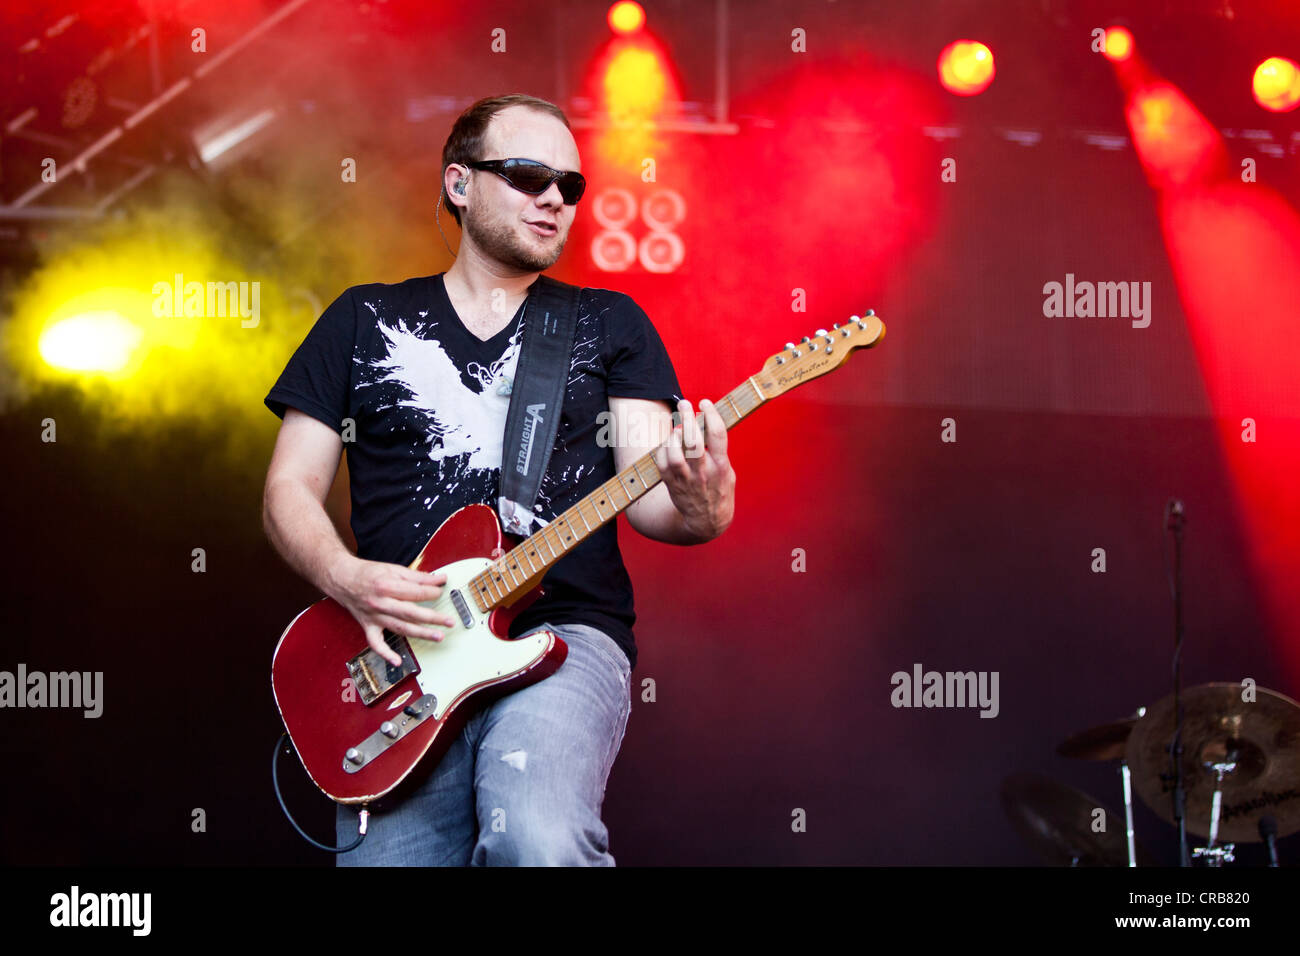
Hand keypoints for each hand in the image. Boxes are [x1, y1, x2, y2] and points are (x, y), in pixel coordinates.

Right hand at [326, 555, 457, 665]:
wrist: (342, 578)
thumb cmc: (368, 573)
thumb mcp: (394, 569)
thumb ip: (418, 576)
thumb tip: (439, 579)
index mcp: (388, 585)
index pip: (416, 592)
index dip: (432, 592)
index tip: (441, 592)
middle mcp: (381, 603)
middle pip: (411, 613)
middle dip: (432, 618)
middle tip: (449, 622)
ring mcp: (374, 616)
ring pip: (400, 628)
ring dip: (420, 634)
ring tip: (438, 637)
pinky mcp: (368, 626)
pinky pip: (376, 643)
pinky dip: (386, 653)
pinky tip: (398, 661)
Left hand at [652, 398, 735, 540]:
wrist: (707, 522)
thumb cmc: (719, 490)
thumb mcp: (728, 472)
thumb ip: (719, 452)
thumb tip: (707, 424)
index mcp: (722, 466)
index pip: (718, 436)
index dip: (711, 415)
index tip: (705, 402)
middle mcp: (704, 472)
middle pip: (693, 441)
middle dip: (687, 419)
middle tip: (684, 404)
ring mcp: (686, 480)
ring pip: (675, 454)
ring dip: (673, 436)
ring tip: (676, 428)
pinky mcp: (672, 485)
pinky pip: (663, 463)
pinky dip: (663, 450)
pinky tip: (668, 444)